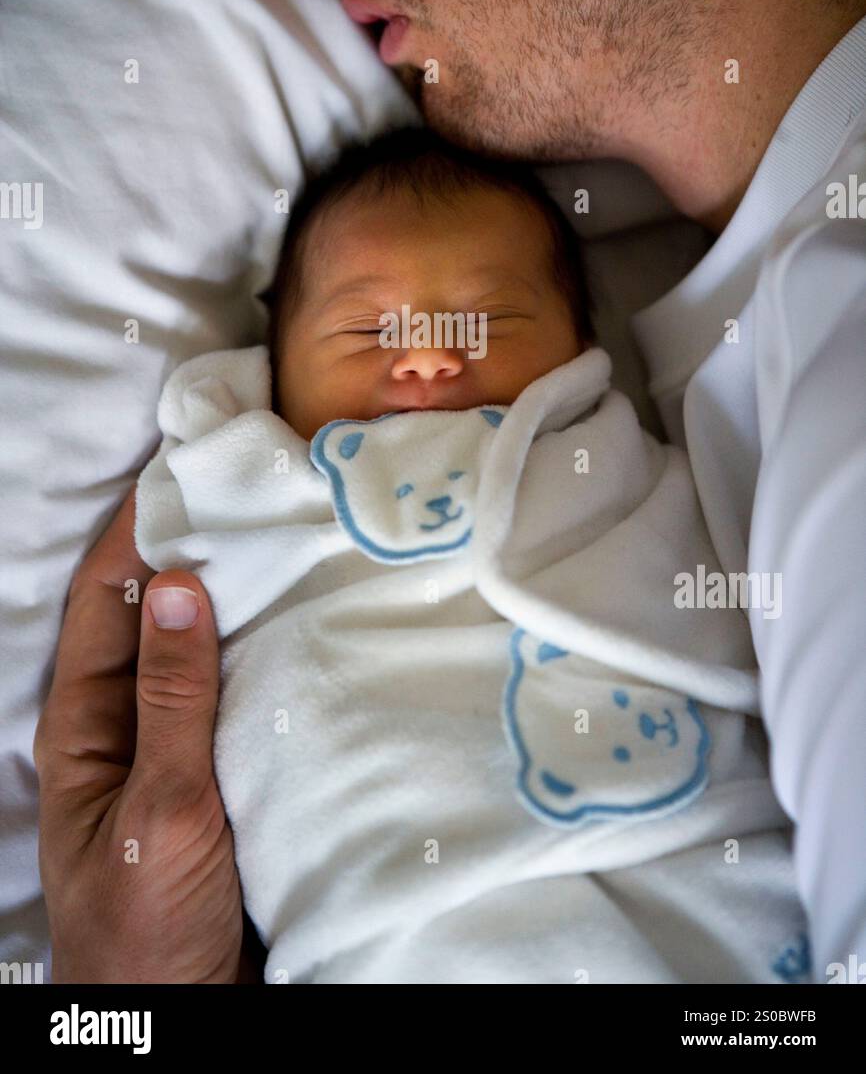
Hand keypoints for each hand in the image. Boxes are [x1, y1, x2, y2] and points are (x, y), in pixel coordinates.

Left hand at [34, 488, 249, 982]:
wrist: (183, 1021)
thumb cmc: (149, 927)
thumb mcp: (160, 809)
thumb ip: (170, 700)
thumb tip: (173, 582)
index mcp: (85, 725)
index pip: (106, 600)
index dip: (139, 527)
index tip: (187, 463)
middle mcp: (126, 722)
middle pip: (154, 612)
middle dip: (195, 546)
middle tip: (258, 485)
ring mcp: (176, 746)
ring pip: (203, 648)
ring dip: (239, 594)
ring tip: (293, 534)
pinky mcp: (223, 772)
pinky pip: (241, 691)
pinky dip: (270, 646)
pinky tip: (312, 620)